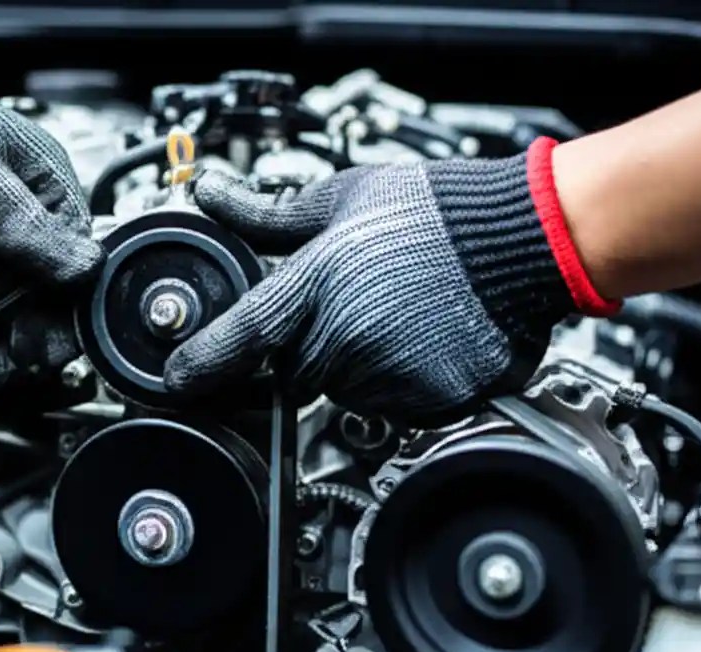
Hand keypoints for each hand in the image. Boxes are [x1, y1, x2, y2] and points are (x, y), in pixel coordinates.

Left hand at [164, 139, 617, 425]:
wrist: (523, 237)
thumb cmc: (434, 211)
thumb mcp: (339, 198)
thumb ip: (266, 215)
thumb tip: (212, 195)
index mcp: (314, 286)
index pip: (239, 338)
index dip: (200, 363)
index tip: (178, 379)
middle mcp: (345, 338)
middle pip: (294, 371)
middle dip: (306, 348)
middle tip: (348, 307)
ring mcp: (388, 375)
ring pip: (343, 390)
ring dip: (354, 365)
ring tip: (394, 315)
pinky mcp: (429, 401)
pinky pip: (393, 406)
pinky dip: (399, 383)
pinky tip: (421, 338)